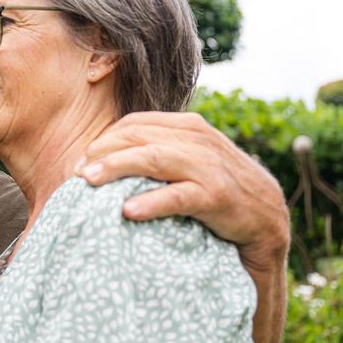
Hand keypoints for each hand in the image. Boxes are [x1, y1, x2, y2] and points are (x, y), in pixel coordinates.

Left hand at [78, 111, 289, 264]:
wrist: (267, 218)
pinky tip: (128, 210)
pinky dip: (151, 201)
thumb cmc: (217, 189)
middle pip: (136, 137)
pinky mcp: (217, 195)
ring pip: (151, 159)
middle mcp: (197, 139)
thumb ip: (158, 152)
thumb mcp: (189, 162)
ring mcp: (208, 166)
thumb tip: (104, 160)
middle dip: (101, 153)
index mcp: (187, 126)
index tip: (79, 162)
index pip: (134, 124)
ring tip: (88, 182)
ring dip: (115, 168)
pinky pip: (178, 196)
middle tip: (75, 173)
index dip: (103, 141)